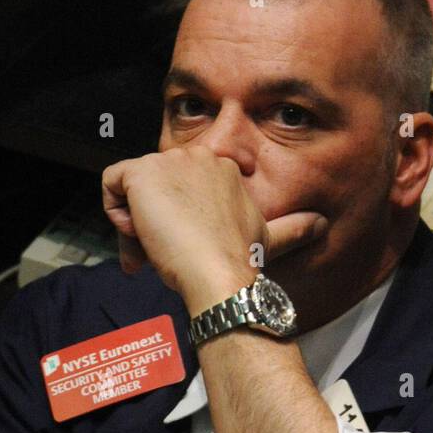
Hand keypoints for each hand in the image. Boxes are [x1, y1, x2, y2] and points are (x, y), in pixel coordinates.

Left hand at [100, 147, 326, 313]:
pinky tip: (137, 237)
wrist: (220, 274)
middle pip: (156, 189)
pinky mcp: (142, 174)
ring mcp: (168, 162)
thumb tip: (322, 225)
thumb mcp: (269, 239)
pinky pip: (109, 182)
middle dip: (153, 225)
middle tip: (159, 258)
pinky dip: (113, 212)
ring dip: (135, 226)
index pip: (181, 188)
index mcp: (222, 168)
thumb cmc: (241, 262)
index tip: (183, 249)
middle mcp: (196, 158)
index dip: (177, 220)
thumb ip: (294, 229)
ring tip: (151, 254)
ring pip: (133, 190)